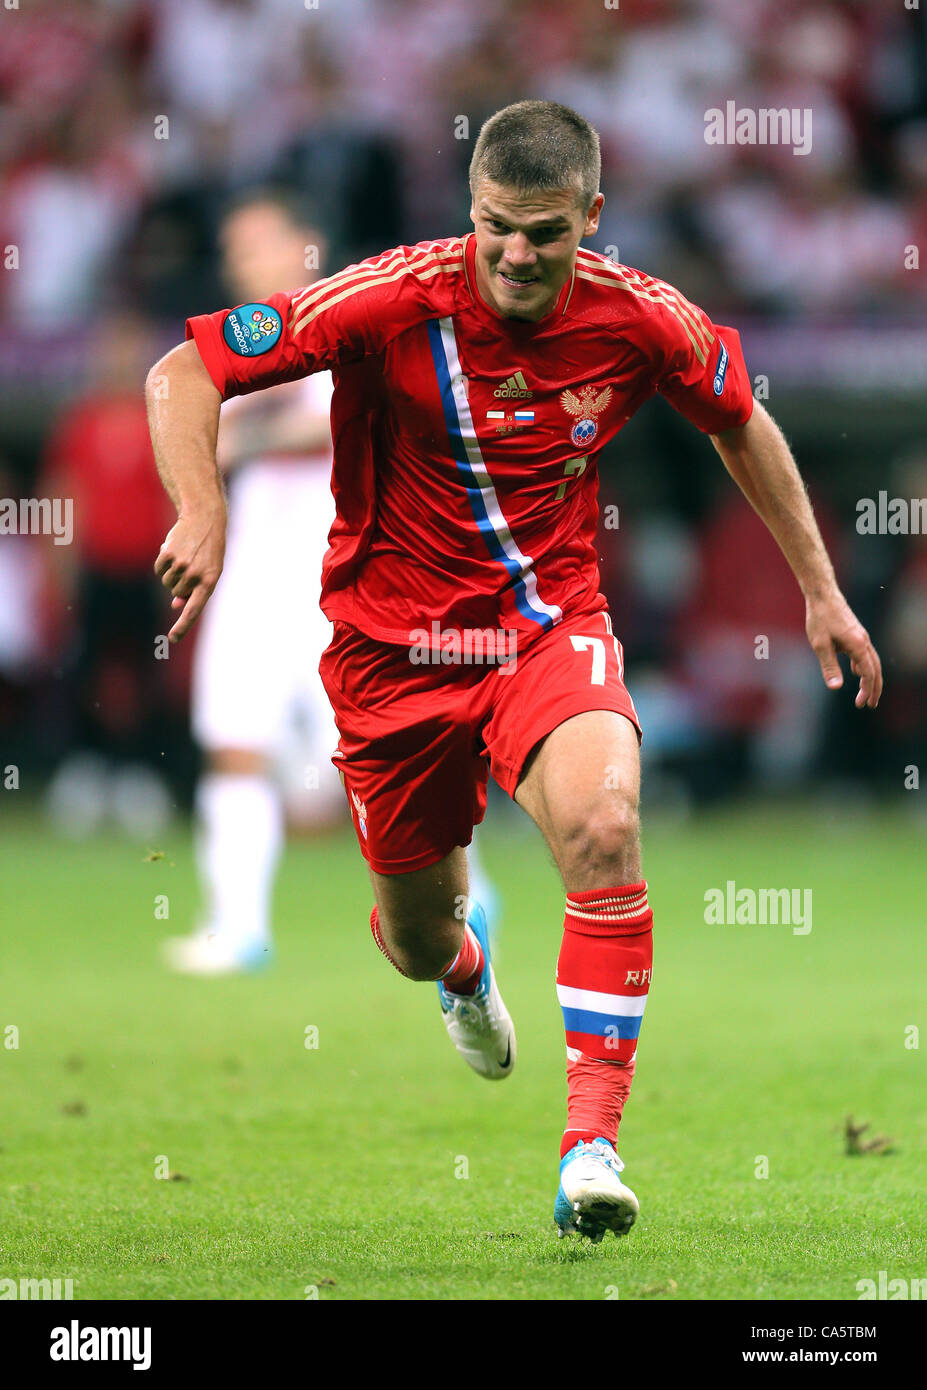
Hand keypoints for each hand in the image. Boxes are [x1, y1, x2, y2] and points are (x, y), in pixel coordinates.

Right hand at [154, 502, 225, 642]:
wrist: (205, 519)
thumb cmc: (209, 550)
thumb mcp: (209, 571)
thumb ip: (195, 590)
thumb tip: (178, 606)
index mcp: (210, 582)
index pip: (194, 610)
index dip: (183, 625)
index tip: (173, 639)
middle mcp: (195, 575)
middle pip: (175, 593)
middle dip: (178, 584)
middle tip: (189, 566)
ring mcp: (181, 565)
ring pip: (166, 581)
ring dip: (171, 572)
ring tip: (184, 556)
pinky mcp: (169, 554)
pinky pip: (159, 568)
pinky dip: (163, 562)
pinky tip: (173, 550)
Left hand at [805, 590, 881, 708]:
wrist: (823, 595)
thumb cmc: (820, 618)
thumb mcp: (820, 645)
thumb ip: (829, 666)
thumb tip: (836, 688)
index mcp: (858, 645)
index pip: (868, 674)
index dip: (867, 691)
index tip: (861, 704)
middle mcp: (864, 641)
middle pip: (876, 669)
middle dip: (874, 688)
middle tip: (870, 705)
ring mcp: (861, 636)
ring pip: (872, 661)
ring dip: (871, 678)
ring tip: (866, 693)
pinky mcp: (855, 633)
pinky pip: (864, 653)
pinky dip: (864, 666)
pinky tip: (856, 671)